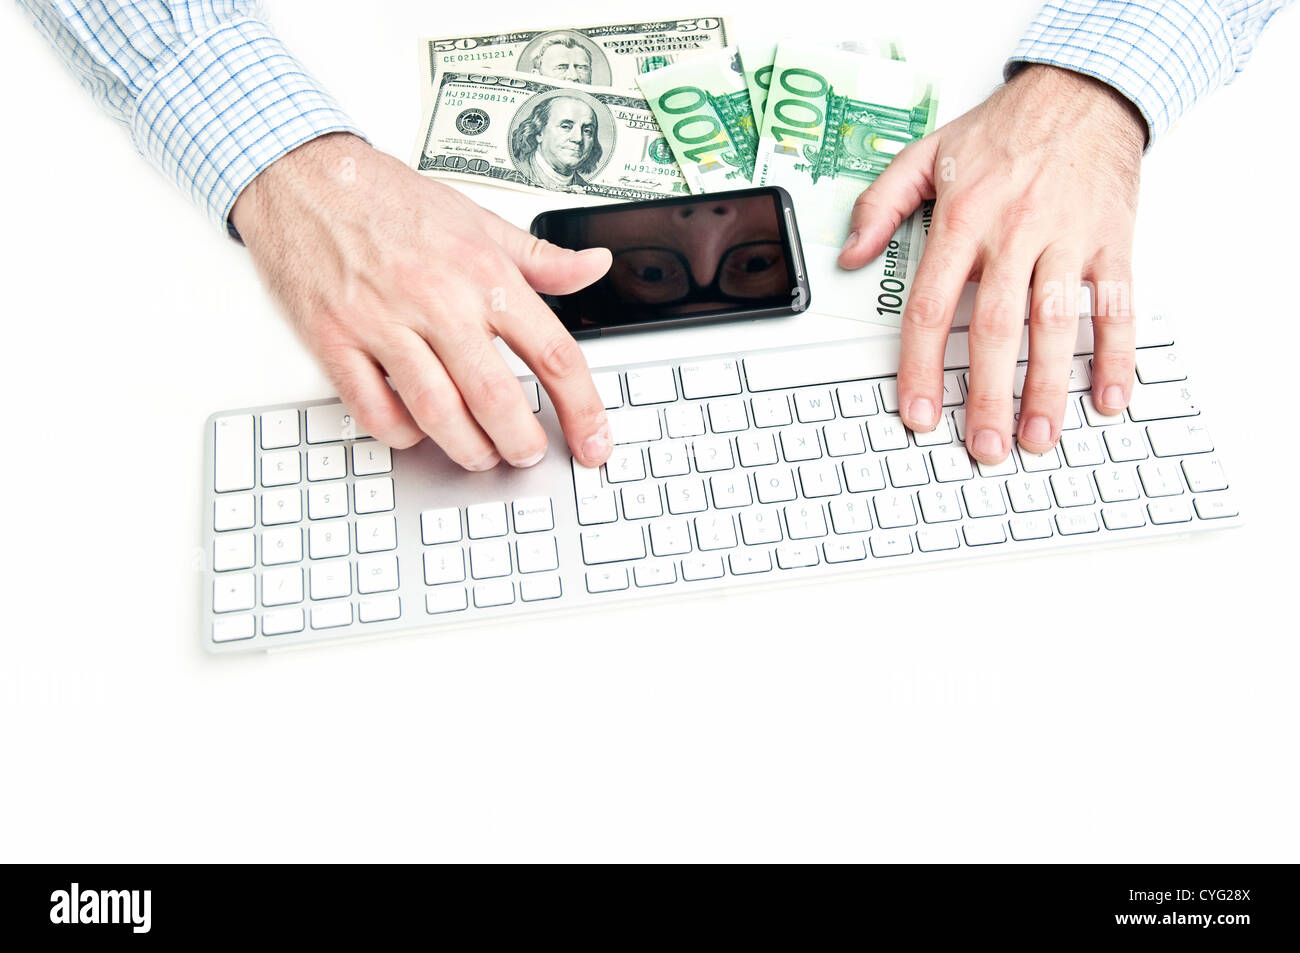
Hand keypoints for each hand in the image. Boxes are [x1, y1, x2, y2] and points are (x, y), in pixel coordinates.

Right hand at [230, 132, 613, 470]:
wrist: (302, 175)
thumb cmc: (390, 199)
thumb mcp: (479, 220)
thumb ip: (540, 259)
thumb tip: (594, 267)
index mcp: (483, 271)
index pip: (554, 353)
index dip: (583, 409)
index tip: (593, 443)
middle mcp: (438, 298)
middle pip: (497, 397)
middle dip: (521, 443)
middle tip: (528, 455)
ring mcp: (383, 322)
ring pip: (438, 413)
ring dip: (467, 449)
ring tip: (481, 454)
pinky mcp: (334, 339)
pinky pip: (374, 409)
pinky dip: (401, 434)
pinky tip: (416, 431)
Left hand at [838, 65, 1145, 461]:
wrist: (1084, 90)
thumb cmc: (1006, 129)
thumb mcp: (926, 154)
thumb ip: (880, 205)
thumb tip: (849, 256)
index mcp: (963, 219)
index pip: (932, 308)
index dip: (923, 368)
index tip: (919, 414)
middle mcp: (1015, 231)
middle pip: (997, 329)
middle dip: (988, 396)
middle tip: (983, 447)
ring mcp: (1068, 239)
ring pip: (1056, 325)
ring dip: (1048, 388)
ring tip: (1036, 437)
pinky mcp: (1112, 242)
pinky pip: (1117, 305)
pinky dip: (1117, 354)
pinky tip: (1108, 398)